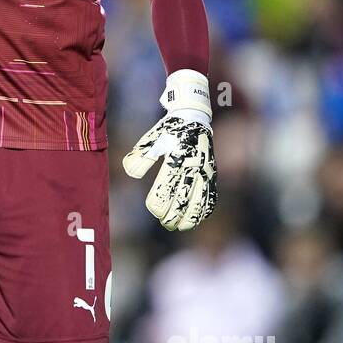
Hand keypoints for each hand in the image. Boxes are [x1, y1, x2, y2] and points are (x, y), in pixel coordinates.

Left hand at [122, 70, 216, 231]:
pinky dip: (205, 209)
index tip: (153, 210)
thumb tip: (130, 173)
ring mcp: (205, 171)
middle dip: (174, 214)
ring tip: (180, 226)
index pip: (167, 187)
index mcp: (177, 158)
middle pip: (184, 198)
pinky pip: (212, 195)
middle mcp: (193, 166)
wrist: (194, 116)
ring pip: (201, 200)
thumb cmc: (168, 130)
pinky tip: (197, 218)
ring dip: (191, 216)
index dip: (159, 201)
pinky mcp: (212, 173)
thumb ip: (141, 157)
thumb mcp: (152, 140)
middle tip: (165, 224)